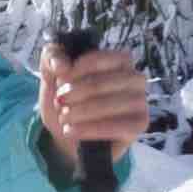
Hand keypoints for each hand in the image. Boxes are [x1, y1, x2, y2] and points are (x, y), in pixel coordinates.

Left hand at [39, 41, 153, 160]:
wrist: (69, 133)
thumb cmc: (67, 99)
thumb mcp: (52, 75)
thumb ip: (51, 58)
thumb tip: (61, 65)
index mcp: (119, 59)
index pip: (98, 59)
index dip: (75, 71)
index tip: (59, 81)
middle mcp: (135, 78)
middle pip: (101, 83)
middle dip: (74, 94)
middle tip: (59, 102)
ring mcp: (140, 101)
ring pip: (107, 105)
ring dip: (79, 112)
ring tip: (64, 117)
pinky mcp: (139, 124)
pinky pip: (117, 126)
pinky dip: (89, 129)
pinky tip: (72, 130)